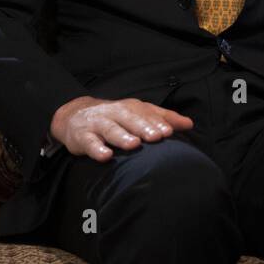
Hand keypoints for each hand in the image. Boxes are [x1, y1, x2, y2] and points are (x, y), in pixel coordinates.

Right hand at [50, 96, 193, 160]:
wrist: (74, 115)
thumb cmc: (113, 117)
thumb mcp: (137, 113)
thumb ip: (162, 118)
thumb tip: (189, 123)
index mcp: (130, 107)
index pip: (146, 113)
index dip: (158, 122)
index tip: (170, 131)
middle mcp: (115, 112)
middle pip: (130, 119)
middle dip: (143, 127)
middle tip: (156, 136)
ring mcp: (98, 123)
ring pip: (111, 129)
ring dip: (122, 136)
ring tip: (134, 144)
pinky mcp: (82, 136)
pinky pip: (90, 142)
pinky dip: (97, 149)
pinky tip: (105, 156)